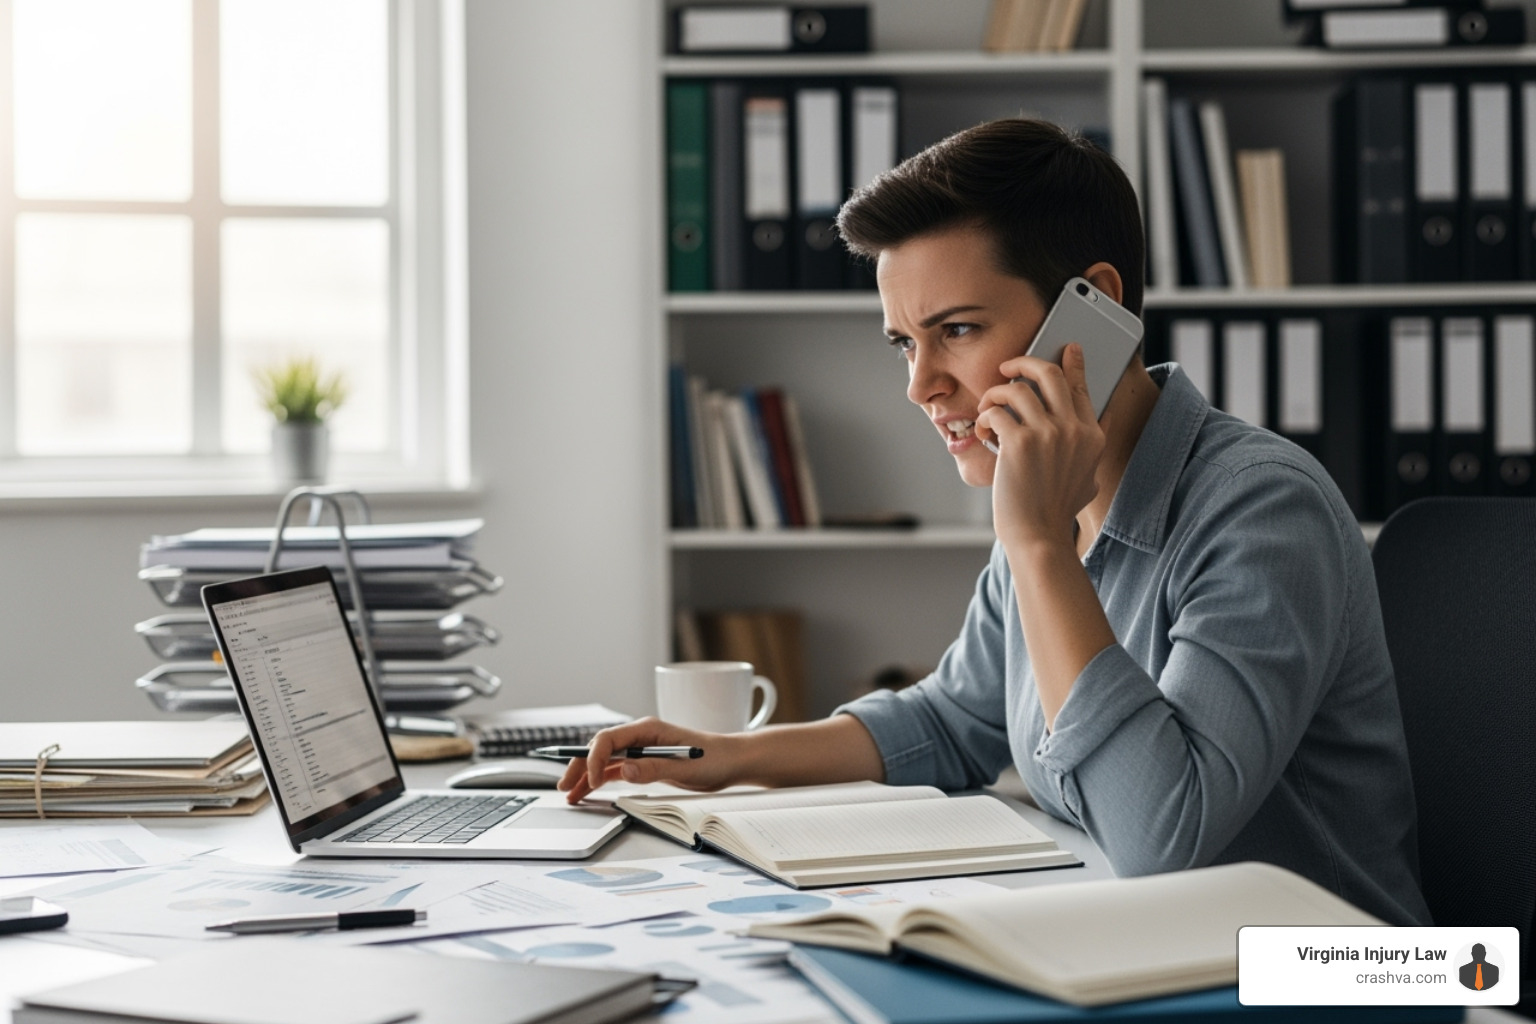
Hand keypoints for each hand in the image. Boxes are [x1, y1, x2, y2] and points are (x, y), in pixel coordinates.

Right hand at [556, 717, 749, 803]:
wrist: (730, 762)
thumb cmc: (713, 760)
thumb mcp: (685, 768)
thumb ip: (654, 768)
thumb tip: (624, 770)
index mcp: (648, 729)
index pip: (609, 739)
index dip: (594, 758)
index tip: (590, 780)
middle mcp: (640, 736)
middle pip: (600, 748)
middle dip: (579, 765)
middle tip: (564, 786)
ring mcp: (640, 749)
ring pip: (604, 760)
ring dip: (586, 775)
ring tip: (569, 794)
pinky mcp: (644, 762)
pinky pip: (615, 769)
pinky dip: (599, 780)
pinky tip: (588, 792)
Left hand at [975, 343, 1102, 550]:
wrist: (1039, 535)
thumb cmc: (1057, 510)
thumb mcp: (1090, 475)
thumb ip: (1096, 443)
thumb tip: (1105, 413)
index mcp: (1092, 435)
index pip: (1083, 386)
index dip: (1073, 363)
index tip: (1068, 347)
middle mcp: (1073, 429)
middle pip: (1049, 373)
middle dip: (1024, 363)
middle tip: (1008, 368)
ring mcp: (1047, 433)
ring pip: (1016, 389)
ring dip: (995, 395)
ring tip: (988, 412)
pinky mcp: (1018, 442)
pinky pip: (995, 412)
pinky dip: (984, 419)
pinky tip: (983, 434)